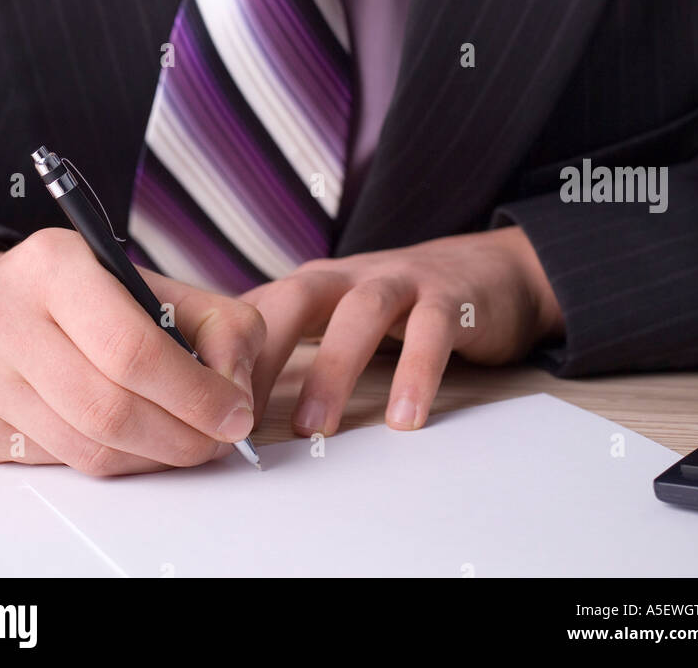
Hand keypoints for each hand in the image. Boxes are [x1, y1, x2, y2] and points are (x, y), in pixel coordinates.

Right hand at [0, 229, 264, 474]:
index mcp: (55, 264)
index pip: (133, 347)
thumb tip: (238, 394)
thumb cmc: (79, 299)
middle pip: (111, 408)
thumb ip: (216, 324)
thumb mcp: (149, 285)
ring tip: (183, 445)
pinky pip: (61, 464)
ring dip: (152, 459)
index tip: (234, 414)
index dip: (195, 393)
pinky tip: (132, 444)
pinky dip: (112, 463)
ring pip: (88, 447)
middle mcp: (4, 315)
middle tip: (216, 442)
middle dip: (181, 436)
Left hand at [242, 226, 563, 436]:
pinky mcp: (453, 297)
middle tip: (242, 414)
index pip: (261, 309)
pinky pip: (432, 331)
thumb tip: (222, 391)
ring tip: (314, 426)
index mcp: (320, 284)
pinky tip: (404, 417)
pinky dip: (416, 371)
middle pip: (298, 298)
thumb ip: (294, 340)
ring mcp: (405, 281)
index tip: (202, 405)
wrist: (495, 270)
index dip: (227, 352)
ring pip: (362, 312)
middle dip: (266, 351)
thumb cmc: (407, 304)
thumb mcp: (342, 314)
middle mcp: (354, 276)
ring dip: (333, 367)